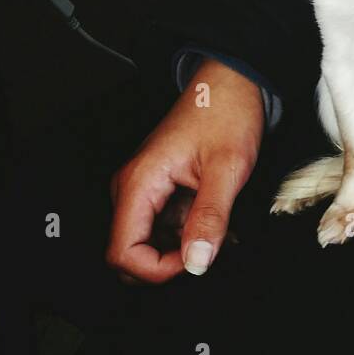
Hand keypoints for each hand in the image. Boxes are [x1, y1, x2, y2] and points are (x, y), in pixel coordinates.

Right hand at [106, 61, 264, 282]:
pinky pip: (162, 228)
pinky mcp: (158, 189)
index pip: (122, 252)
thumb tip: (197, 261)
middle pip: (129, 253)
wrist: (231, 85)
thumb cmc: (225, 114)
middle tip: (205, 248)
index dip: (157, 269)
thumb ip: (211, 218)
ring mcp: (144, 189)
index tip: (193, 260)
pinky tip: (212, 221)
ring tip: (217, 230)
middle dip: (166, 264)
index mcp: (139, 182)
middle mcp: (133, 187)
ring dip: (180, 249)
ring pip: (147, 244)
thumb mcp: (227, 168)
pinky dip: (186, 234)